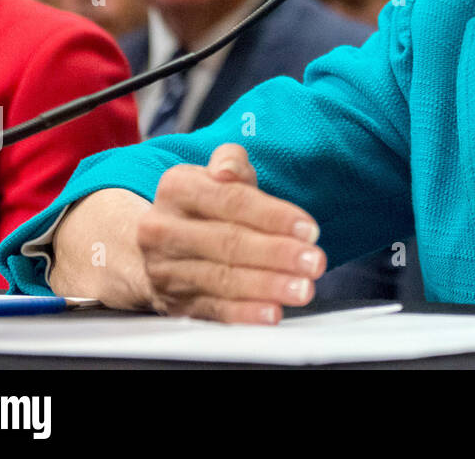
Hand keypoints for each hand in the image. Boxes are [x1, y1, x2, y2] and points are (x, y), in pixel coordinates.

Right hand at [135, 143, 326, 323]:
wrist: (161, 243)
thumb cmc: (205, 204)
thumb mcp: (216, 173)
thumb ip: (232, 161)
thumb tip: (227, 169)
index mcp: (177, 188)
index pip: (231, 201)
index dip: (273, 216)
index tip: (308, 229)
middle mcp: (164, 229)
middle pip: (229, 242)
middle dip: (278, 254)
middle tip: (314, 262)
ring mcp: (165, 269)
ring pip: (223, 279)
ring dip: (268, 286)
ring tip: (302, 288)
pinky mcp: (173, 303)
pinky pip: (212, 310)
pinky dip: (244, 314)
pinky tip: (271, 312)